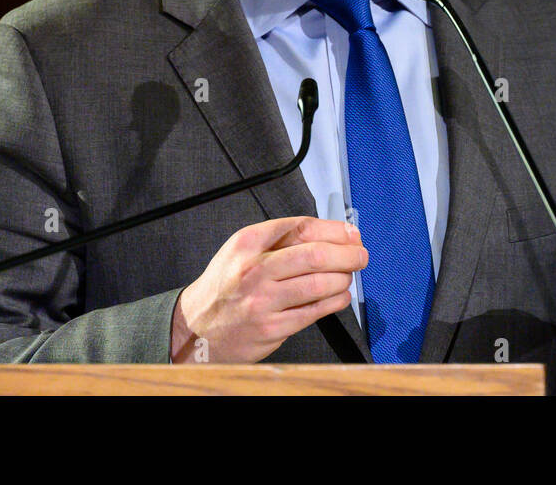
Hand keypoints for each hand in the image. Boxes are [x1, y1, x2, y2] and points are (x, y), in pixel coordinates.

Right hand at [170, 216, 367, 363]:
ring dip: (343, 279)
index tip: (351, 234)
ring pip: (319, 283)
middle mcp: (255, 269)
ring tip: (347, 277)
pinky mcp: (272, 327)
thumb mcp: (242, 251)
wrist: (196, 326)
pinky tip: (339, 296)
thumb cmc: (226, 286)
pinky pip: (315, 311)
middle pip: (315, 254)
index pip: (302, 227)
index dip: (335, 230)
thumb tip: (332, 235)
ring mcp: (263, 300)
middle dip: (347, 254)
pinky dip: (335, 301)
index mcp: (248, 243)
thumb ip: (281, 241)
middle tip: (360, 255)